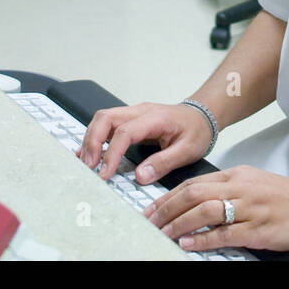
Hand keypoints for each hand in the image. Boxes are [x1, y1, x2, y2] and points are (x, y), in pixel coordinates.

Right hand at [78, 102, 210, 185]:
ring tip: (87, 163)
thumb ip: (164, 163)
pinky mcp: (129, 120)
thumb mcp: (188, 150)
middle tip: (89, 166)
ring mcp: (133, 113)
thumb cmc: (196, 131)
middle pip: (105, 118)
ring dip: (91, 139)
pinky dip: (95, 137)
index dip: (111, 153)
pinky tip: (89, 153)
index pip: (124, 132)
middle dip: (92, 141)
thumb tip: (140, 176)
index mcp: (154, 118)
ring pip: (102, 119)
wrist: (201, 117)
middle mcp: (139, 111)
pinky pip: (106, 124)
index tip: (104, 173)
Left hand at [144, 165, 288, 252]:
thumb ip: (230, 190)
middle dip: (166, 208)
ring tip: (162, 233)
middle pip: (193, 193)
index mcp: (238, 175)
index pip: (194, 182)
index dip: (169, 196)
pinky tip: (188, 243)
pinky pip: (225, 232)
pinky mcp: (259, 228)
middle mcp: (241, 188)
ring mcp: (250, 207)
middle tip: (149, 221)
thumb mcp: (256, 184)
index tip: (152, 208)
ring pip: (204, 210)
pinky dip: (203, 239)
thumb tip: (200, 203)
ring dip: (179, 223)